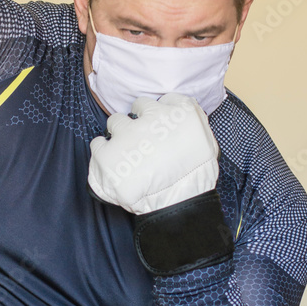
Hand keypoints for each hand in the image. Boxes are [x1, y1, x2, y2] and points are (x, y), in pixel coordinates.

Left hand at [88, 93, 219, 213]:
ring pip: (116, 121)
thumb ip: (195, 122)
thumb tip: (179, 113)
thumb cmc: (197, 178)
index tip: (159, 124)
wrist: (180, 205)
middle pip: (138, 107)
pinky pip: (97, 144)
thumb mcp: (209, 143)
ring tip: (124, 150)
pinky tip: (110, 160)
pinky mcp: (108, 153)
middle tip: (142, 139)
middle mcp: (150, 117)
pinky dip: (102, 150)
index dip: (161, 113)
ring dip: (119, 133)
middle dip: (140, 121)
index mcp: (178, 112)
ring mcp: (126, 134)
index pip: (166, 100)